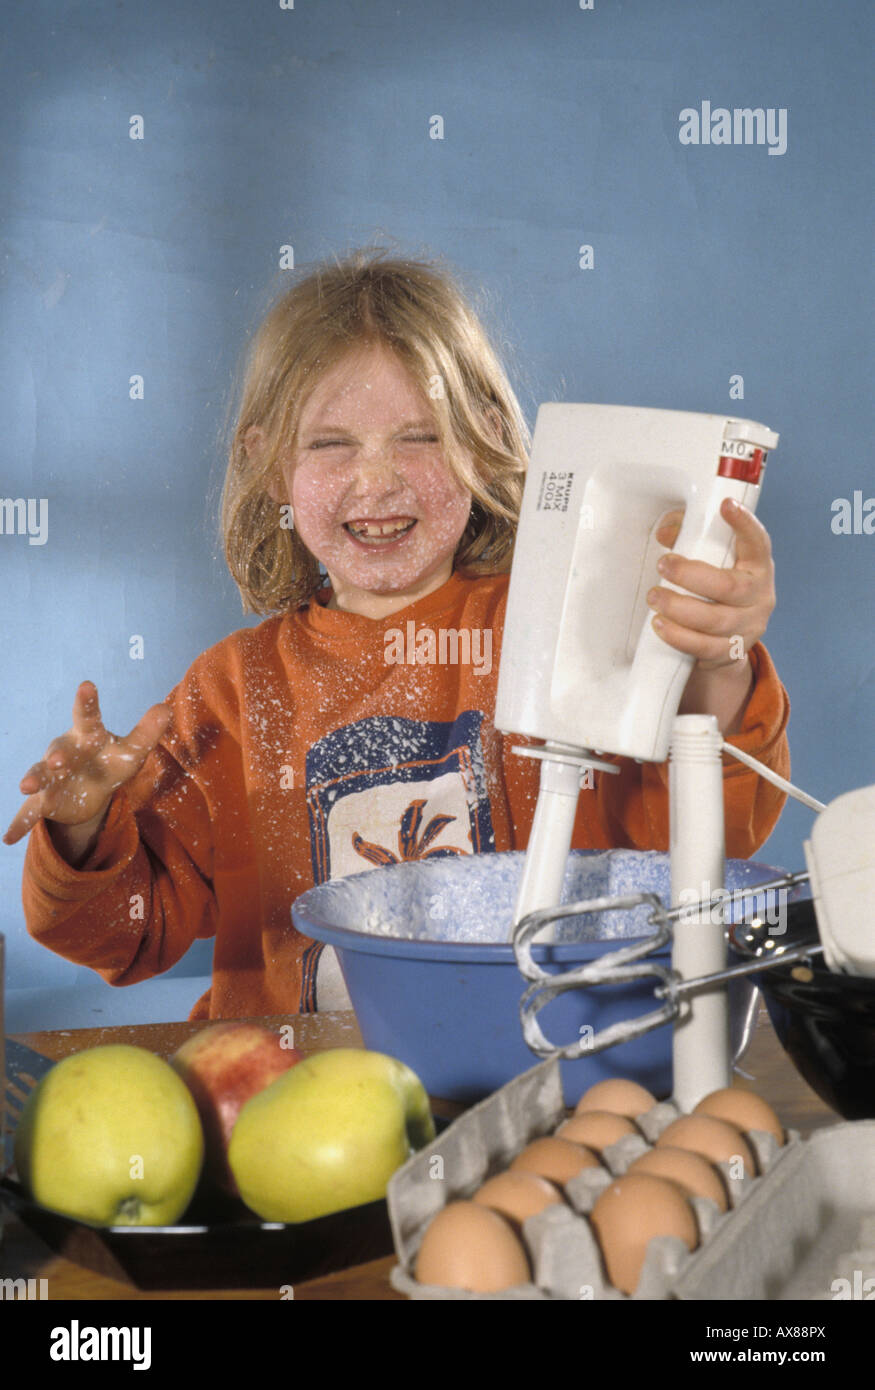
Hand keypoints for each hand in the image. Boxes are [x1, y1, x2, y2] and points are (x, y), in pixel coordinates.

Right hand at [3, 681, 171, 845]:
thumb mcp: (132, 751)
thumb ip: (147, 732)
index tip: (87, 685)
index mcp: (87, 736)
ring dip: (34, 780)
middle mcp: (64, 752)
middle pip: (58, 750)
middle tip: (58, 759)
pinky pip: (29, 813)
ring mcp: (51, 777)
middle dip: (56, 755)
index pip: (88, 716)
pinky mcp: (45, 801)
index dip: (87, 702)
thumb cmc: (111, 761)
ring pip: (39, 777)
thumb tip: (166, 708)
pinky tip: (8, 837)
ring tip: (26, 786)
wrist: (92, 790)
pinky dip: (19, 824)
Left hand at [648, 498, 775, 670]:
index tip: (726, 506)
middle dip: (690, 575)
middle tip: (663, 566)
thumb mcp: (713, 560)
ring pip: (714, 620)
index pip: (757, 541)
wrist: (732, 638)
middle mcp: (759, 596)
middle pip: (729, 586)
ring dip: (678, 608)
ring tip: (655, 597)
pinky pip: (704, 648)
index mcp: (758, 566)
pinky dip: (678, 637)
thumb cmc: (719, 588)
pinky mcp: (732, 652)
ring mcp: (748, 627)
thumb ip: (689, 537)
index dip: (744, 524)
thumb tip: (666, 532)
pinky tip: (660, 625)